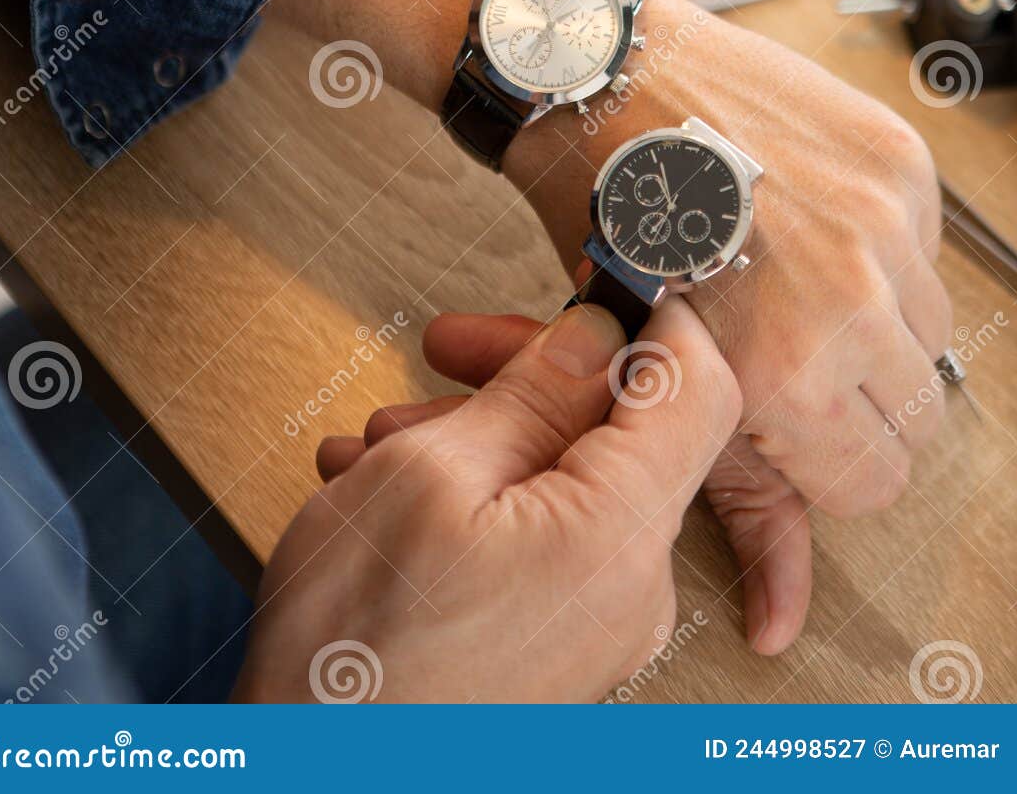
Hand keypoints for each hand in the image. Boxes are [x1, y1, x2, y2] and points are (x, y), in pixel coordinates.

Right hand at [324, 306, 811, 658]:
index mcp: (620, 534)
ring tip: (376, 445)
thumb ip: (533, 393)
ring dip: (483, 436)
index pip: (699, 385)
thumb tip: (598, 330)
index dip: (651, 313)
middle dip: (532, 377)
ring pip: (568, 477)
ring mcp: (599, 622)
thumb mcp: (428, 474)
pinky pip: (546, 534)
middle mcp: (633, 585)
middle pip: (624, 429)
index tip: (593, 274)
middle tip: (439, 352)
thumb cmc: (354, 649)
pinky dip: (479, 495)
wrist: (316, 786)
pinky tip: (387, 491)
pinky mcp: (560, 641)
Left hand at [506, 0, 952, 521]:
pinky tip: (802, 221)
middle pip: (916, 415)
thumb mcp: (656, 384)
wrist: (604, 88)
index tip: (784, 424)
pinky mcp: (897, 161)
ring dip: (875, 323)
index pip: (874, 485)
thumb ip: (736, 503)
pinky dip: (880, 245)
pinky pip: (924, 244)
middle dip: (854, 400)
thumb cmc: (606, 228)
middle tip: (789, 356)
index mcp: (789, 377)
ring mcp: (885, 225)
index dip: (822, 461)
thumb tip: (777, 626)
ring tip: (792, 284)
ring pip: (928, 331)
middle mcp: (855, 304)